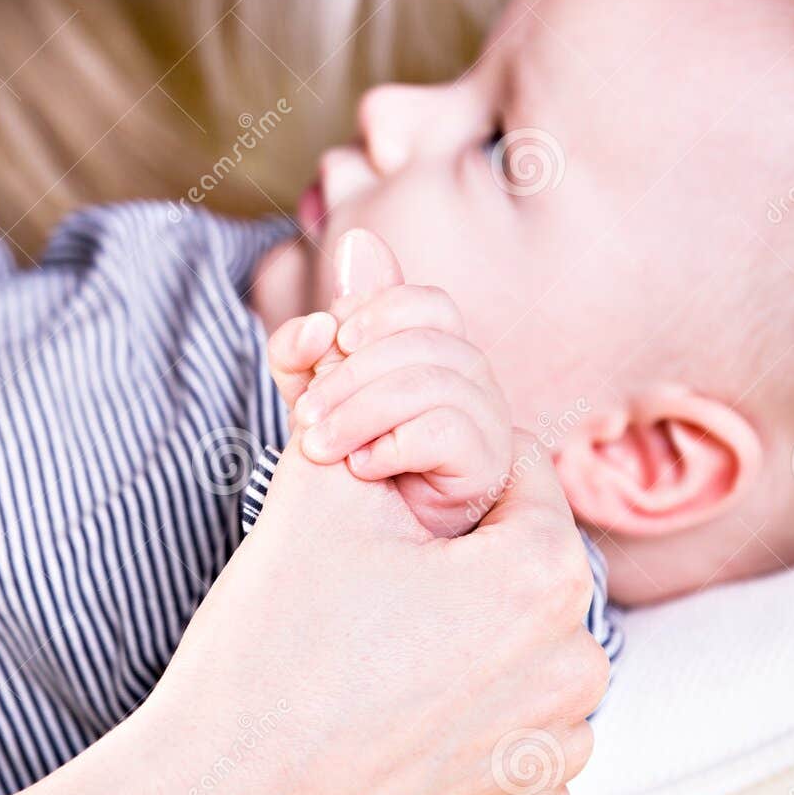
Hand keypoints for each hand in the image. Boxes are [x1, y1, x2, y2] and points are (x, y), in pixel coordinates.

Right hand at [120, 232, 606, 794]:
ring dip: (470, 656)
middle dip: (451, 564)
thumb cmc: (265, 642)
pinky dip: (467, 749)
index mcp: (543, 570)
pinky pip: (514, 764)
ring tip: (372, 665)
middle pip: (517, 570)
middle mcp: (575, 669)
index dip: (431, 474)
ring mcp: (549, 764)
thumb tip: (372, 240)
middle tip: (361, 592)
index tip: (375, 503)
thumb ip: (360, 358)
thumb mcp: (317, 486)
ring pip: (525, 668)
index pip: (506, 471)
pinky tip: (392, 742)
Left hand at [268, 231, 512, 535]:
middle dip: (352, 372)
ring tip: (318, 447)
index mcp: (438, 357)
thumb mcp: (313, 396)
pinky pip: (447, 430)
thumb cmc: (344, 468)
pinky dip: (392, 445)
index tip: (331, 339)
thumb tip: (359, 243)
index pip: (430, 305)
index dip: (379, 310)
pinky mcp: (489, 469)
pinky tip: (362, 467)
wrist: (364, 551)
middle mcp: (475, 385)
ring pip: (433, 382)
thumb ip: (319, 336)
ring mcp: (490, 427)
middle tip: (303, 414)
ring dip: (360, 411)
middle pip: (428, 342)